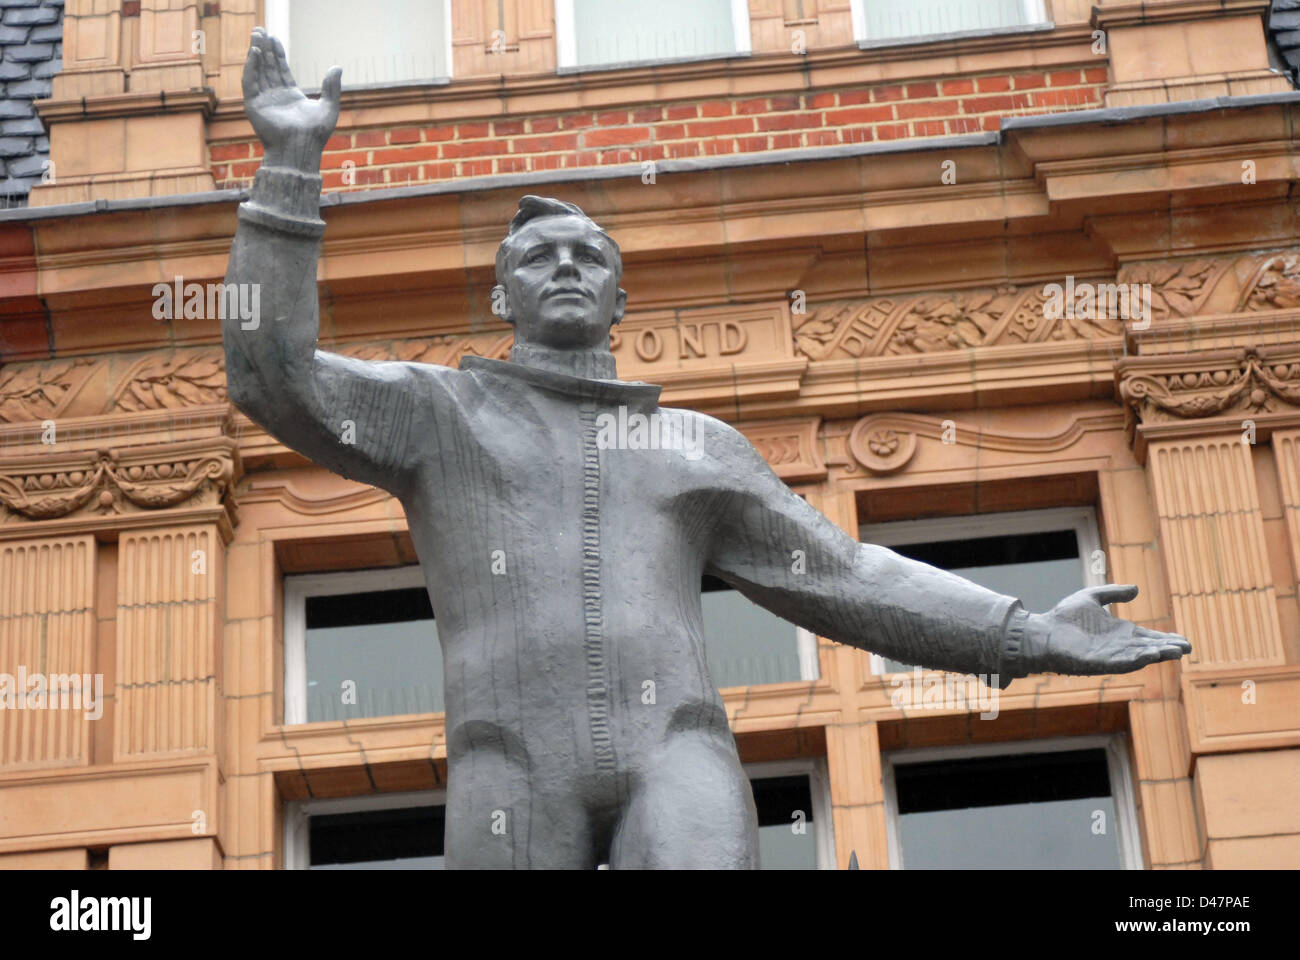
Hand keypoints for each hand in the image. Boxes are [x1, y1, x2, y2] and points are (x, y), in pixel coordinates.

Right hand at [242, 27, 340, 173]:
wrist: (301, 150)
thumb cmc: (316, 135)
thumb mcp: (329, 107)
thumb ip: (332, 87)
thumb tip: (338, 67)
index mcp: (291, 97)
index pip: (281, 70)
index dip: (277, 54)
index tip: (274, 38)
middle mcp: (275, 98)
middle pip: (268, 68)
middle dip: (264, 49)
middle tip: (261, 30)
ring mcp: (263, 101)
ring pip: (257, 71)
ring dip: (256, 53)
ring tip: (256, 35)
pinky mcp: (253, 106)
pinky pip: (250, 82)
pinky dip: (251, 67)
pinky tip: (254, 53)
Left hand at [1025, 584, 1190, 675]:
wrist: (1042, 630)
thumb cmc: (1064, 617)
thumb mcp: (1092, 598)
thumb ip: (1113, 593)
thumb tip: (1136, 589)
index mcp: (1120, 633)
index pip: (1149, 637)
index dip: (1167, 639)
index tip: (1185, 640)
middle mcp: (1118, 647)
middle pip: (1148, 649)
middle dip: (1167, 648)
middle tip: (1187, 648)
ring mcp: (1109, 656)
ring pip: (1138, 657)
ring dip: (1155, 654)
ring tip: (1174, 651)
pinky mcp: (1097, 663)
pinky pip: (1119, 663)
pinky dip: (1135, 660)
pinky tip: (1148, 656)